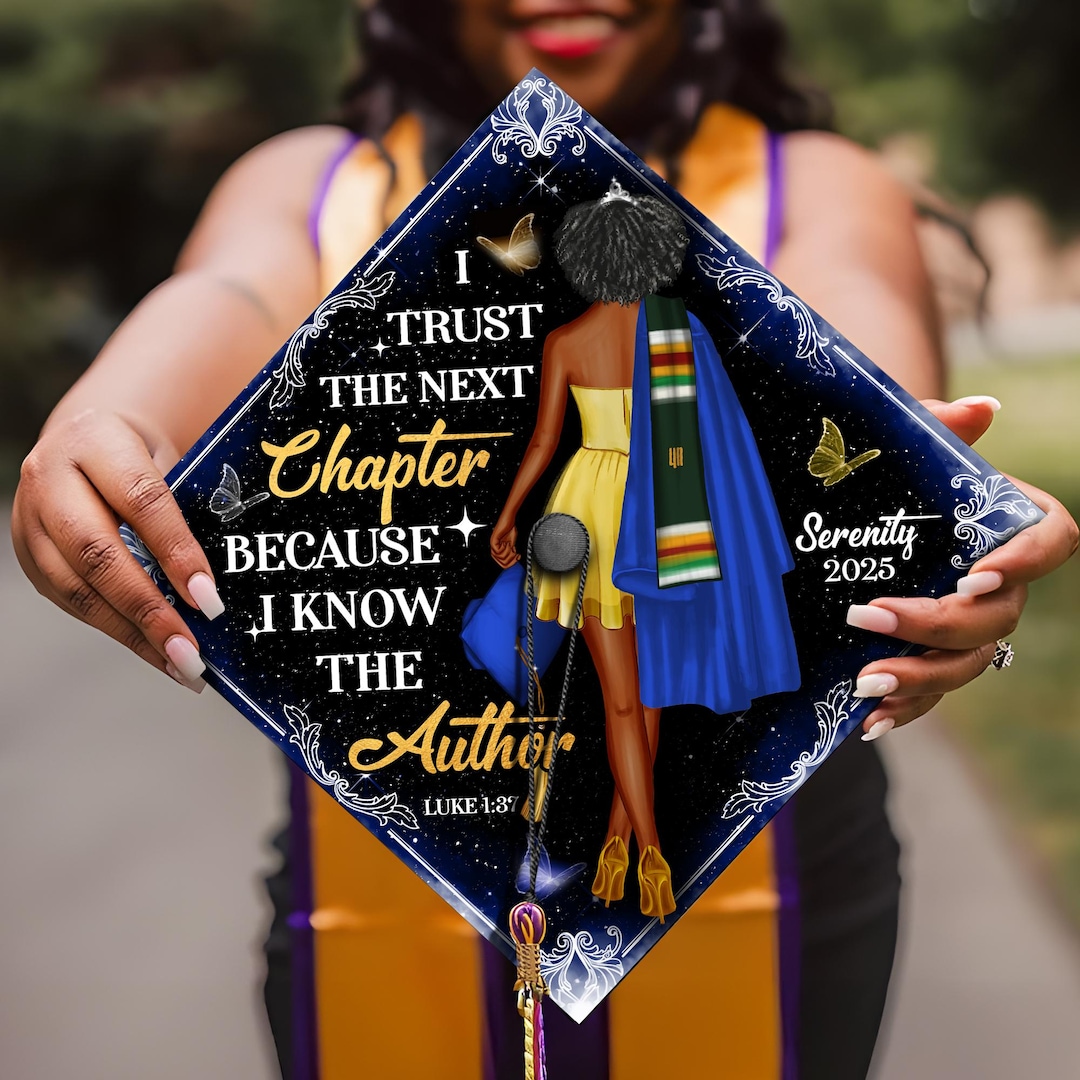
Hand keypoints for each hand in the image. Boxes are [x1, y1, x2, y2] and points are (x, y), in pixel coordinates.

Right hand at [11, 409, 223, 690]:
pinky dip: (118, 631)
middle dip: (149, 608)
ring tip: (179, 663)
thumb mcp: (168, 460)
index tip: (209, 599)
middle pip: (98, 553)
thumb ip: (188, 505)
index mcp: (96, 440)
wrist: (84, 441)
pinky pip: (72, 602)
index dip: (176, 552)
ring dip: (133, 633)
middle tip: (190, 649)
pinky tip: (155, 651)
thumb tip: (218, 583)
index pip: (140, 500)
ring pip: (78, 587)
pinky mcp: (28, 555)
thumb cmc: (143, 456)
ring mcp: (31, 519)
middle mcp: (51, 477)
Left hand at [490, 515, 518, 568]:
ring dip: (508, 552)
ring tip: (511, 546)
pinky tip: (507, 543)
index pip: (503, 564)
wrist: (509, 520)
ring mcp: (493, 545)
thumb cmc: (510, 530)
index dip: (511, 563)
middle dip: (511, 559)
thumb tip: (516, 561)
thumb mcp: (513, 544)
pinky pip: (497, 551)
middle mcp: (495, 549)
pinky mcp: (493, 541)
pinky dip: (504, 548)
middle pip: (502, 563)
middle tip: (515, 552)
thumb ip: (512, 553)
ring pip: (500, 558)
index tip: (518, 558)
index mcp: (499, 551)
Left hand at [849, 397, 1078, 739]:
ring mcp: (968, 623)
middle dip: (939, 625)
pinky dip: (905, 709)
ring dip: (921, 678)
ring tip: (866, 680)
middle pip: (997, 617)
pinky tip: (868, 721)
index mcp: (1006, 523)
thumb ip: (939, 426)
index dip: (1024, 564)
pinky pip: (933, 692)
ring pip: (969, 664)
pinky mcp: (931, 655)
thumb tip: (982, 409)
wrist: (848, 510)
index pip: (1052, 541)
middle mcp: (997, 580)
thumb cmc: (889, 467)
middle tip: (871, 616)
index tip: (974, 575)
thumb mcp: (902, 441)